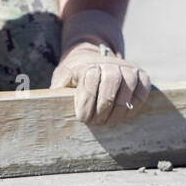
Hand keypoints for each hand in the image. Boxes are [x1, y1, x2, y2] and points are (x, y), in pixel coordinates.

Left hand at [49, 10, 151, 125]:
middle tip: (98, 122)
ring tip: (110, 122)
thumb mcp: (63, 81)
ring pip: (129, 85)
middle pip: (111, 81)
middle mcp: (109, 63)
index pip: (90, 81)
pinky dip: (135, 105)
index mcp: (87, 65)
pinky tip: (125, 115)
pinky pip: (142, 90)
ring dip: (120, 109)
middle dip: (104, 107)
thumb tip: (42, 100)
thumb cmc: (76, 80)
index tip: (83, 118)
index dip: (87, 103)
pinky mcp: (141, 75)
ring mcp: (127, 68)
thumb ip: (56, 90)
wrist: (94, 63)